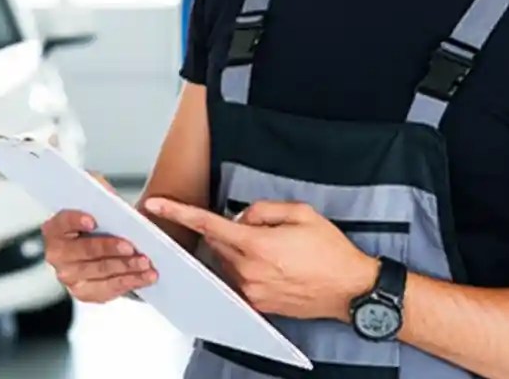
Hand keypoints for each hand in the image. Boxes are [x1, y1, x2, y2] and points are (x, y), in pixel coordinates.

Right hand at [40, 174, 158, 303]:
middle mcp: (57, 255)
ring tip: (144, 261)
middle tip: (130, 246)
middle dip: (108, 249)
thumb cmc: (100, 221)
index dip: (75, 221)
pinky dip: (131, 282)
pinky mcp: (86, 292)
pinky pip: (109, 289)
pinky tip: (146, 276)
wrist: (104, 246)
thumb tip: (104, 189)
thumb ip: (98, 189)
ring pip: (99, 272)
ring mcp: (70, 277)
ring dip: (125, 267)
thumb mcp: (97, 198)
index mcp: (55, 228)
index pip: (62, 222)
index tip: (93, 220)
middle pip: (83, 251)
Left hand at [145, 197, 378, 321]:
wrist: (350, 289)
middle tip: (258, 228)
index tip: (158, 205)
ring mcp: (251, 290)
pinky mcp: (257, 304)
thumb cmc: (331, 253)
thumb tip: (243, 216)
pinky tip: (272, 266)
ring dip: (238, 250)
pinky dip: (245, 268)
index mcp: (257, 244)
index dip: (179, 212)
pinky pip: (238, 279)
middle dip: (227, 230)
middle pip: (216, 242)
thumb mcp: (302, 214)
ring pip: (226, 261)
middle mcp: (248, 270)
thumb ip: (264, 209)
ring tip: (273, 250)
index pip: (208, 224)